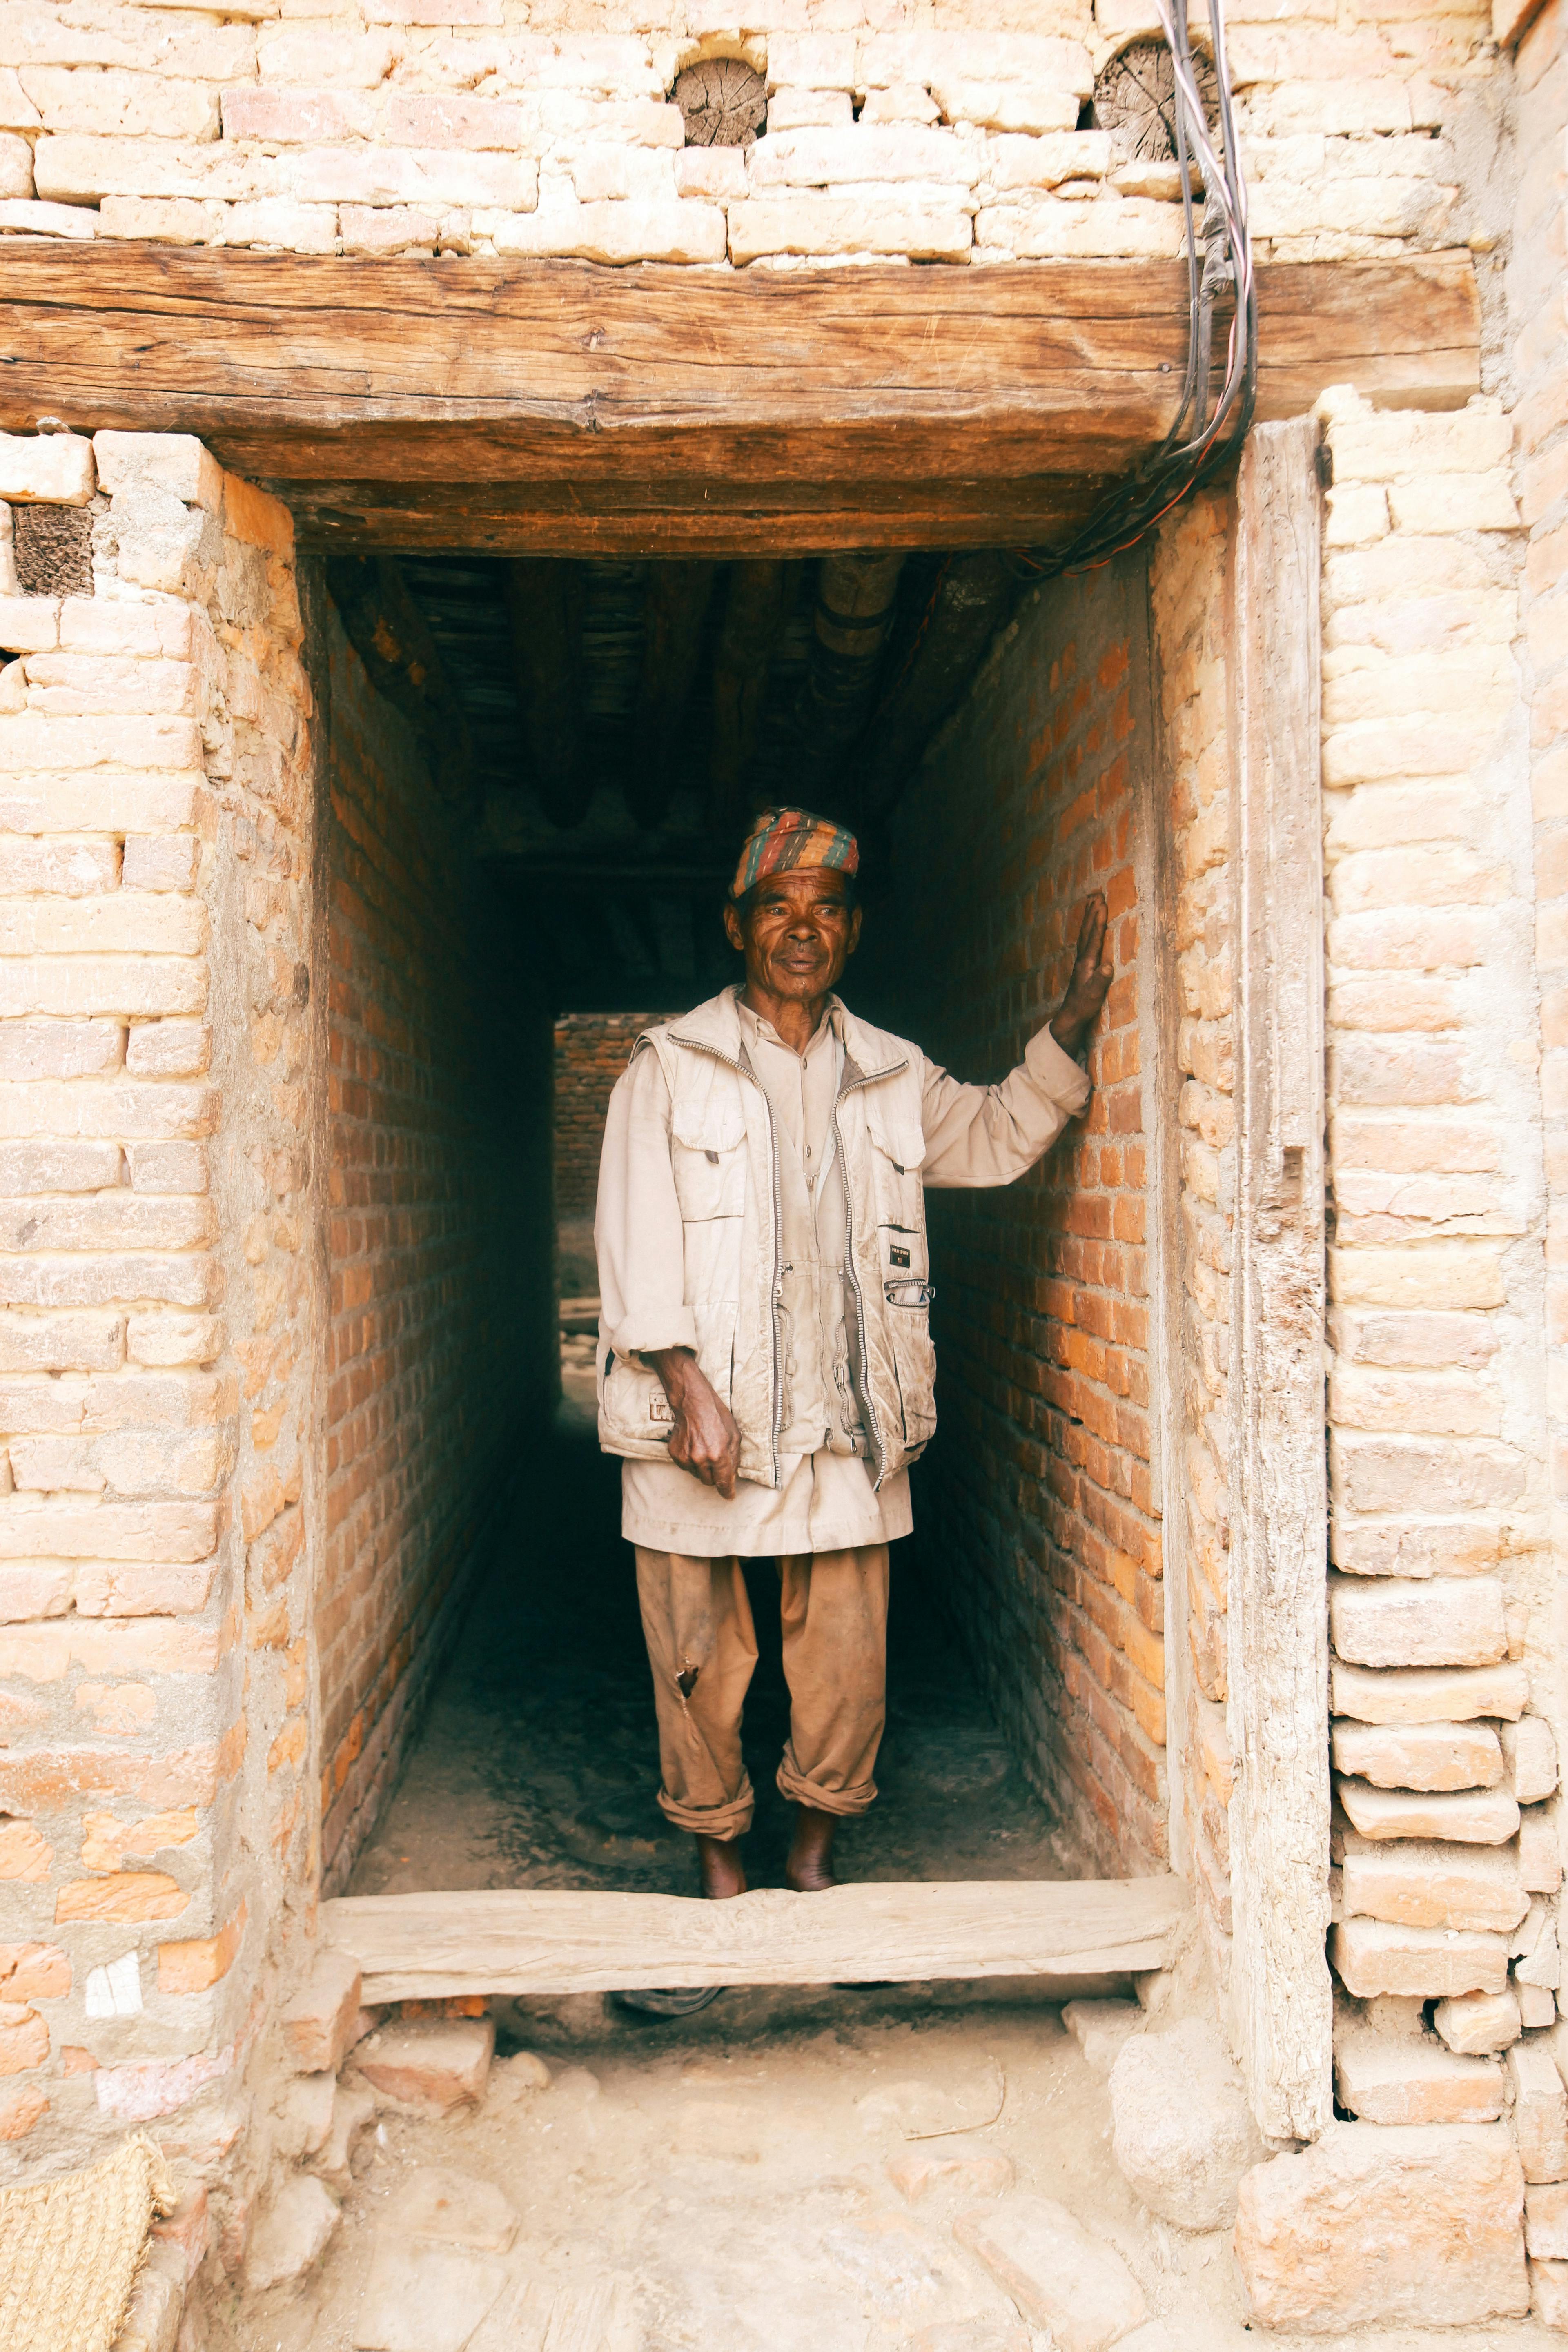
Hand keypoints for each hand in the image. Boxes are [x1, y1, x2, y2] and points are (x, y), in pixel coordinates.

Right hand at [647, 1347, 741, 1499]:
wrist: (692, 1403)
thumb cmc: (717, 1417)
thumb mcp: (734, 1436)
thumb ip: (734, 1459)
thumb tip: (732, 1476)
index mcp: (718, 1455)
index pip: (723, 1483)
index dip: (727, 1491)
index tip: (729, 1496)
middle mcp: (701, 1459)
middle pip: (709, 1481)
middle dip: (715, 1475)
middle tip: (717, 1461)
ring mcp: (686, 1458)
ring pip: (696, 1474)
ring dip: (702, 1467)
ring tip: (704, 1448)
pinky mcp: (675, 1454)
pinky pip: (685, 1467)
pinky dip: (691, 1461)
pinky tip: (694, 1446)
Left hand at [1049, 893, 1113, 1057]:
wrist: (1070, 1017)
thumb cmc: (1084, 1007)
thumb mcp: (1094, 996)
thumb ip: (1100, 981)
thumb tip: (1107, 966)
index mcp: (1086, 964)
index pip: (1093, 938)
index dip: (1098, 921)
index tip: (1102, 904)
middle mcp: (1082, 959)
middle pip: (1087, 930)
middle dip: (1092, 911)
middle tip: (1097, 893)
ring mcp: (1081, 961)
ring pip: (1084, 933)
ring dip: (1089, 916)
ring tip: (1093, 901)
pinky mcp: (1083, 965)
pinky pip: (1086, 940)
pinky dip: (1089, 928)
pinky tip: (1091, 926)